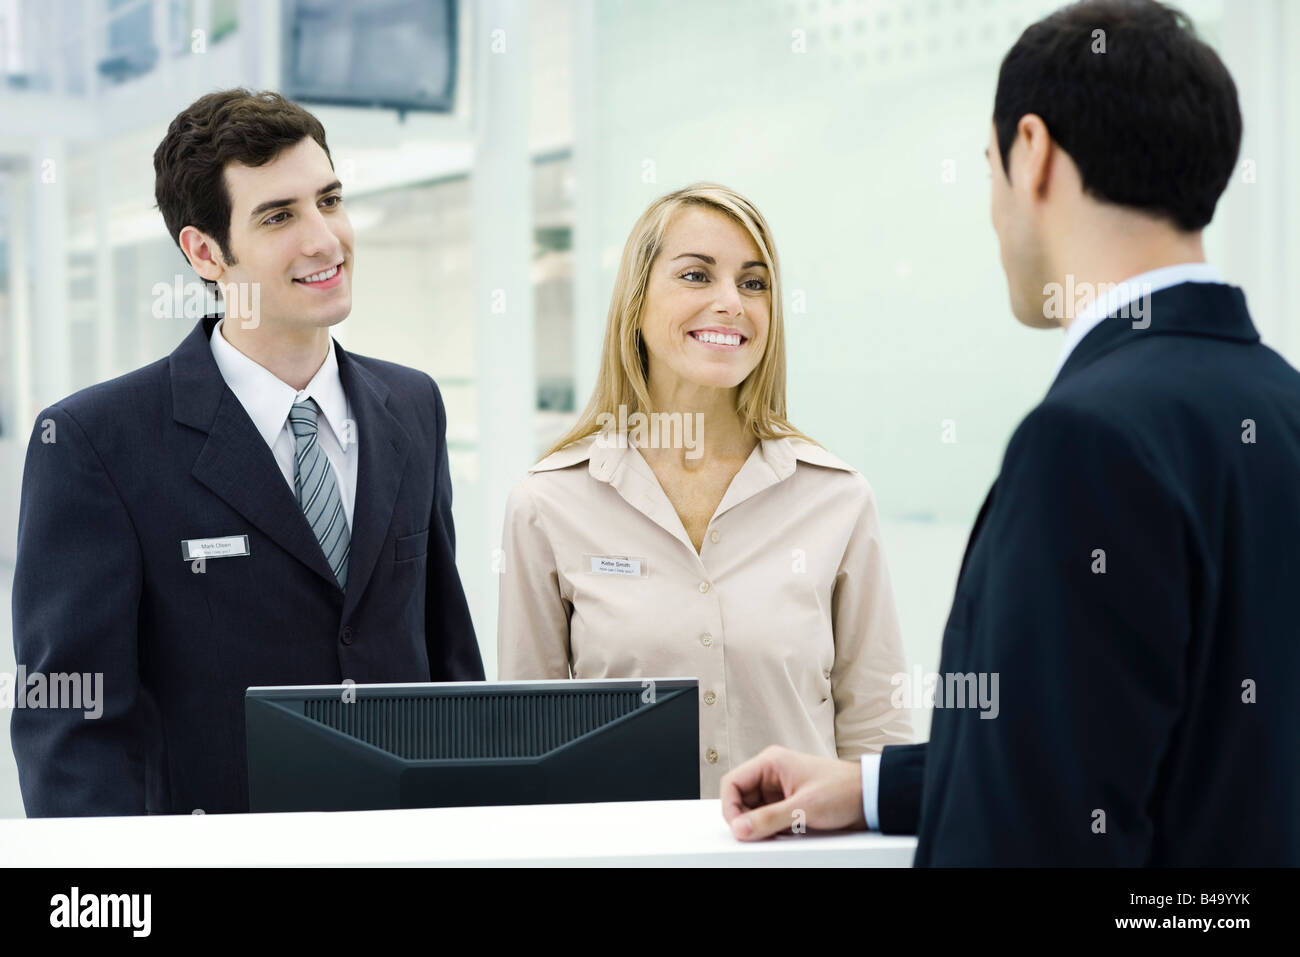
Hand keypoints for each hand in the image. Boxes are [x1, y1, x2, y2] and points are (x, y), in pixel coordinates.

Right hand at [720, 745, 866, 840]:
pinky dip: (769, 828)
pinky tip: (781, 834)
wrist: (870, 796)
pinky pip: (767, 816)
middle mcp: (771, 773)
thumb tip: (740, 828)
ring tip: (773, 834)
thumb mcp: (803, 807)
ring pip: (752, 809)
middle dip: (744, 818)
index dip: (730, 807)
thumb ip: (769, 819)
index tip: (738, 828)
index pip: (732, 782)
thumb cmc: (843, 790)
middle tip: (755, 836)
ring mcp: (779, 788)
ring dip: (758, 825)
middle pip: (740, 798)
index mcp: (771, 763)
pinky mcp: (788, 802)